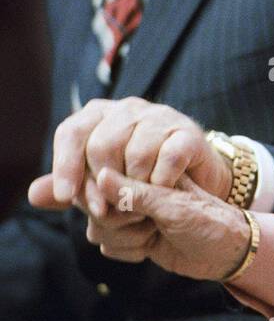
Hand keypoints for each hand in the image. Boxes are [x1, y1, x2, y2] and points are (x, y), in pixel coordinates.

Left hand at [28, 98, 232, 221]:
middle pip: (102, 143)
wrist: (192, 178)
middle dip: (103, 185)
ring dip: (136, 187)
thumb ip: (72, 187)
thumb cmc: (140, 177)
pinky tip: (162, 191)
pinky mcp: (187, 132)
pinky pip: (168, 157)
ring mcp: (160, 117)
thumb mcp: (103, 182)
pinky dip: (162, 181)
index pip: (72, 132)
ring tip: (140, 203)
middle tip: (109, 211)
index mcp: (100, 115)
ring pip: (136, 153)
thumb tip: (35, 195)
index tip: (66, 197)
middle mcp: (128, 109)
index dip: (65, 165)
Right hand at [75, 167, 252, 278]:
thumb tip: (102, 177)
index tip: (142, 212)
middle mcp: (132, 183)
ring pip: (96, 226)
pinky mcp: (126, 231)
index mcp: (146, 164)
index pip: (104, 176)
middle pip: (94, 203)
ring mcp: (126, 208)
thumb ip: (137, 193)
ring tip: (155, 232)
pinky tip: (150, 247)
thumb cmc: (208, 221)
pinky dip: (127, 250)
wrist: (223, 252)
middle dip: (121, 222)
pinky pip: (104, 243)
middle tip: (152, 223)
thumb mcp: (175, 206)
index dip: (117, 201)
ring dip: (127, 238)